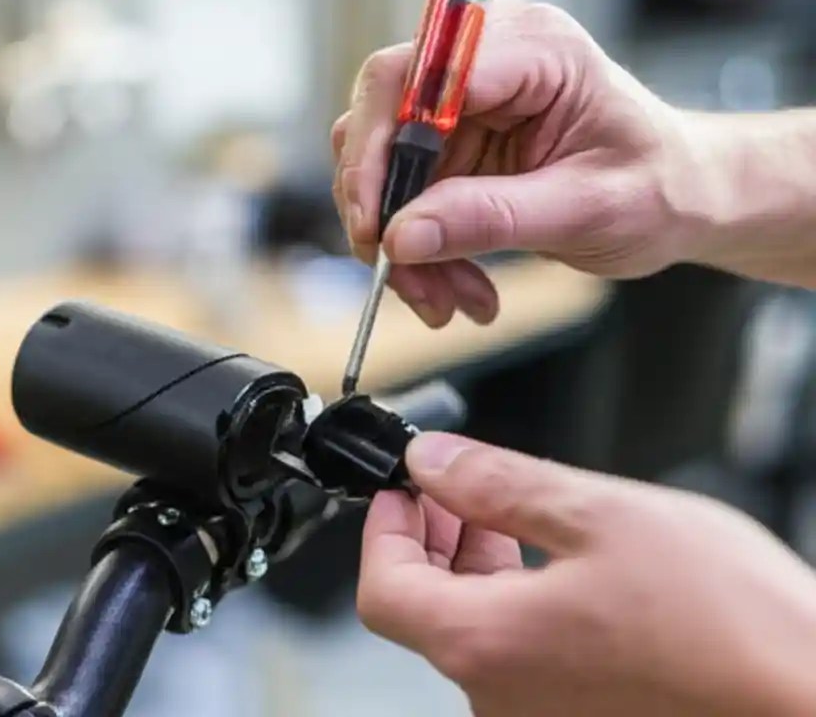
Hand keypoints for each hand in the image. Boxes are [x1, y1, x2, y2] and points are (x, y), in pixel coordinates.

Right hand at [332, 4, 699, 327]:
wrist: (680, 199)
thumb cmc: (658, 185)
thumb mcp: (585, 209)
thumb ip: (491, 218)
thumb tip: (403, 236)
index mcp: (532, 49)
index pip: (416, 78)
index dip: (379, 148)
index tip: (376, 225)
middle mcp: (484, 63)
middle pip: (381, 122)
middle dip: (384, 212)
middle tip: (405, 277)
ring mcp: (460, 104)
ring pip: (380, 170)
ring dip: (402, 246)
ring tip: (448, 299)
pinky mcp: (448, 144)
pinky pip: (400, 198)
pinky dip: (420, 252)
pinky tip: (459, 286)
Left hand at [358, 433, 815, 715]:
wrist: (815, 704)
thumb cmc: (734, 625)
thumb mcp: (603, 516)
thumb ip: (498, 485)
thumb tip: (433, 461)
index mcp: (487, 646)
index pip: (382, 589)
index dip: (382, 527)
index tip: (402, 486)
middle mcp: (499, 699)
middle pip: (424, 612)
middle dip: (432, 539)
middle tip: (456, 488)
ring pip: (474, 635)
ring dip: (476, 570)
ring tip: (513, 518)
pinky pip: (521, 662)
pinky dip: (518, 608)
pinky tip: (557, 569)